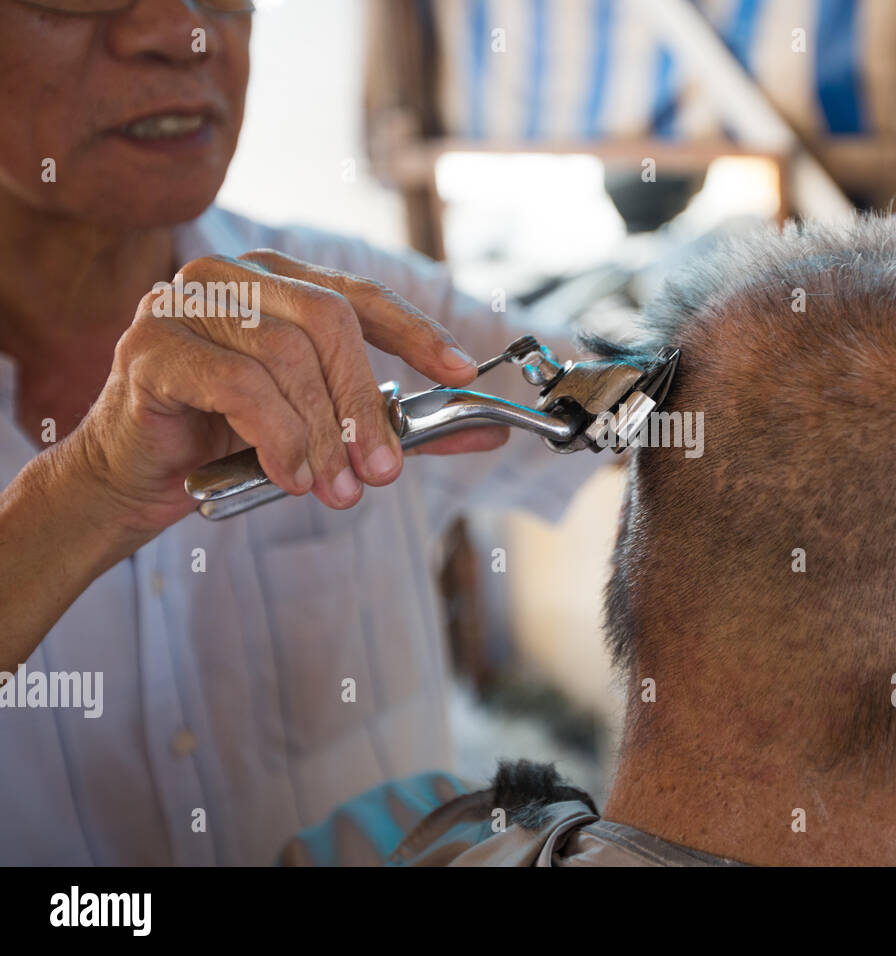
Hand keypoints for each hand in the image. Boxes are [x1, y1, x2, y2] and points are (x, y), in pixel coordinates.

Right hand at [71, 249, 508, 534]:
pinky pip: (236, 383)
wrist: (135, 477)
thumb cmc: (228, 441)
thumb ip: (398, 423)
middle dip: (365, 402)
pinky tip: (289, 476)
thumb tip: (485, 429)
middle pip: (328, 322)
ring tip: (335, 489)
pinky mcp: (151, 345)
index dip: (415, 332)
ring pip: (285, 356)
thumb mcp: (324, 428)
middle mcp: (232, 277)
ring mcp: (184, 302)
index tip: (459, 373)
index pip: (360, 296)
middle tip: (382, 471)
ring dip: (322, 434)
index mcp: (277, 281)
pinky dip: (276, 436)